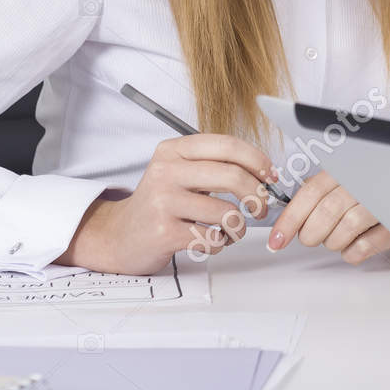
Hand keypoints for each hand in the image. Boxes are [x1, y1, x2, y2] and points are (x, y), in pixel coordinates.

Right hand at [56, 133, 277, 274]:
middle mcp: (166, 171)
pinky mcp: (164, 233)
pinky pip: (213, 238)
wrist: (119, 236)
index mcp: (174, 150)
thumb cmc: (161, 204)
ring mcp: (163, 202)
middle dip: (257, 195)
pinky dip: (220, 243)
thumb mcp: (181, 172)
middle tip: (261, 208)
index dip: (257, 160)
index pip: (227, 146)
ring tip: (229, 230)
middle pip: (232, 176)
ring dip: (238, 226)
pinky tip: (209, 240)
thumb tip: (265, 172)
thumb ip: (216, 166)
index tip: (270, 176)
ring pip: (226, 212)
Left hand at [266, 170, 389, 263]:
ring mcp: (385, 203)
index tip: (277, 240)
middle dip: (311, 233)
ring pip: (344, 230)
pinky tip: (355, 245)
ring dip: (333, 242)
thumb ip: (321, 192)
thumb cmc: (378, 194)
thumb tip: (287, 216)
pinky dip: (352, 252)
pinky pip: (364, 247)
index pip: (312, 191)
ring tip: (338, 239)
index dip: (290, 218)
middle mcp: (368, 182)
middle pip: (326, 212)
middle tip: (311, 237)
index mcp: (350, 167)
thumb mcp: (350, 184)